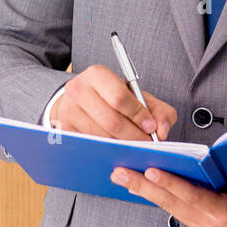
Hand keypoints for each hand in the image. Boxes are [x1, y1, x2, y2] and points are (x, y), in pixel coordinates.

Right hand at [51, 64, 176, 140]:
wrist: (79, 100)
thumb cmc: (112, 98)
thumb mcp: (137, 97)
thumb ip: (158, 110)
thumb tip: (162, 131)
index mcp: (97, 74)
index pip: (120, 97)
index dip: (139, 115)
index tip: (151, 128)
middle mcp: (78, 90)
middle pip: (111, 121)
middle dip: (134, 136)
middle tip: (146, 144)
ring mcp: (68, 111)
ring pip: (102, 136)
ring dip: (122, 146)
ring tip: (134, 147)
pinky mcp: (64, 129)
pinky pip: (91, 146)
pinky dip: (108, 151)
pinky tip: (117, 150)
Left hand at [110, 148, 226, 226]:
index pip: (194, 197)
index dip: (172, 184)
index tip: (151, 171)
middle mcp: (211, 222)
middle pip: (172, 202)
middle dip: (144, 186)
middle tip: (120, 171)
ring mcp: (204, 225)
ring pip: (168, 205)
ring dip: (144, 190)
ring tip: (121, 174)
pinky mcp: (200, 222)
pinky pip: (174, 207)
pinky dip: (155, 194)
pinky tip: (139, 183)